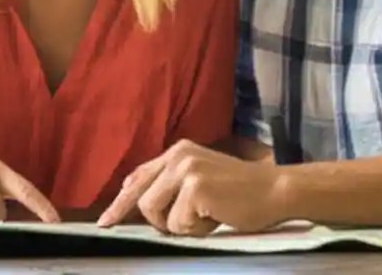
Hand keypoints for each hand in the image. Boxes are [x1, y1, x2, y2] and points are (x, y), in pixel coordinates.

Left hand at [97, 139, 284, 235]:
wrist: (275, 191)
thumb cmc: (240, 192)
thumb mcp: (200, 179)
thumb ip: (170, 184)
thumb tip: (136, 197)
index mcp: (178, 151)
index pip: (139, 177)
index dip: (120, 202)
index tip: (106, 222)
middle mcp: (178, 156)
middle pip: (141, 198)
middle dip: (156, 221)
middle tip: (184, 226)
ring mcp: (186, 170)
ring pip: (154, 213)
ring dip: (178, 226)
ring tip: (206, 217)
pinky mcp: (195, 188)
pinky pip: (177, 224)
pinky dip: (195, 230)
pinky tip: (216, 218)